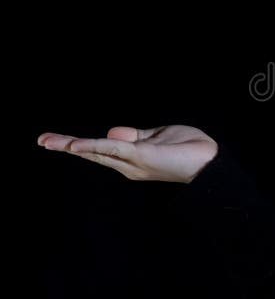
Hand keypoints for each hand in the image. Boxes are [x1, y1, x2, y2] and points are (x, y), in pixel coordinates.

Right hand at [37, 125, 218, 182]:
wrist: (210, 162)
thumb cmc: (188, 148)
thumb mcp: (158, 136)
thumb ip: (135, 136)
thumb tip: (110, 133)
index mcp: (131, 158)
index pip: (100, 149)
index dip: (78, 144)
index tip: (54, 139)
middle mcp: (128, 164)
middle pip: (92, 153)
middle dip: (66, 146)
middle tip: (41, 140)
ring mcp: (133, 162)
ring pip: (98, 151)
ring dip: (73, 145)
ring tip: (49, 141)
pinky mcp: (141, 157)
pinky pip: (114, 149)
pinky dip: (94, 146)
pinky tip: (76, 145)